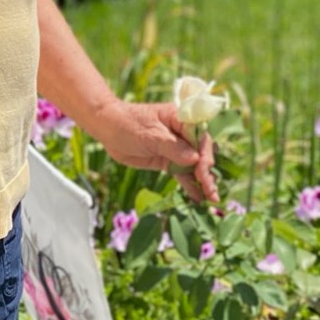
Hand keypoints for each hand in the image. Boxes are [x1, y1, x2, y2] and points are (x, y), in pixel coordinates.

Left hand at [92, 99, 218, 205]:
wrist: (108, 128)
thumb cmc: (128, 123)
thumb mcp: (150, 134)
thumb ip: (173, 147)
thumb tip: (195, 159)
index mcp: (182, 120)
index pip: (200, 138)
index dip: (205, 156)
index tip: (204, 171)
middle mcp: (183, 134)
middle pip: (202, 153)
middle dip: (207, 172)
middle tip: (211, 191)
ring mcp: (176, 149)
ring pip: (194, 166)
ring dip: (202, 182)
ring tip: (211, 199)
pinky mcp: (168, 161)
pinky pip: (182, 174)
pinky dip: (190, 185)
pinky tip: (198, 199)